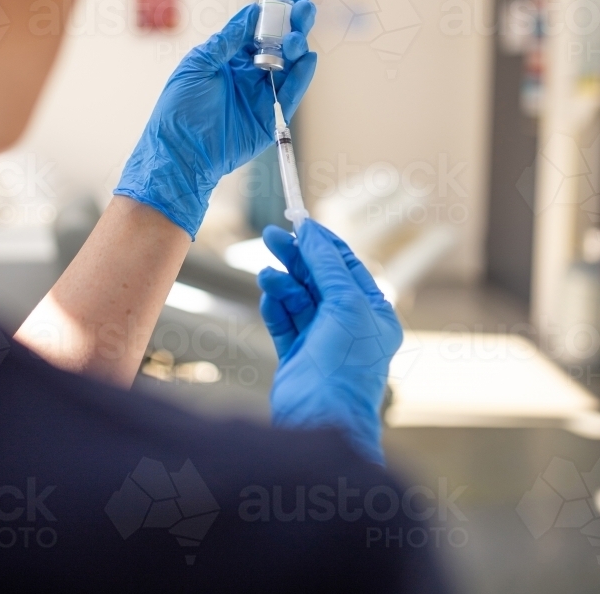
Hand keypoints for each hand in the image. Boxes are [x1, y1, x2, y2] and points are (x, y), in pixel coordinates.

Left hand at [114, 0, 316, 236]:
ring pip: (289, 63)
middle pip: (279, 40)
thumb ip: (228, 40)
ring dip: (298, 46)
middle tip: (306, 9)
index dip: (280, 4)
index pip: (259, 23)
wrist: (180, 153)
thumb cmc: (179, 109)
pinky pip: (292, 91)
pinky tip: (308, 58)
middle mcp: (248, 71)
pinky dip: (303, 75)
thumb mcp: (198, 65)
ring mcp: (261, 93)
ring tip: (298, 37)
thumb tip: (252, 13)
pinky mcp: (272, 116)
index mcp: (228, 55)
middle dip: (295, 22)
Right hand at [257, 220, 402, 463]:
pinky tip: (267, 296)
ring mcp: (322, 341)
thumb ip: (327, 265)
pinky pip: (284, 321)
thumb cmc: (345, 363)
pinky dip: (275, 307)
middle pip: (319, 279)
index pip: (346, 266)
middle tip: (270, 236)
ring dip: (283, 283)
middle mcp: (350, 325)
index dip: (322, 243)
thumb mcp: (345, 303)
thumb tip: (312, 232)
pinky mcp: (297, 356)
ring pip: (298, 299)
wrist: (322, 418)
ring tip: (266, 275)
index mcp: (373, 312)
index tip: (299, 222)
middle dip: (296, 258)